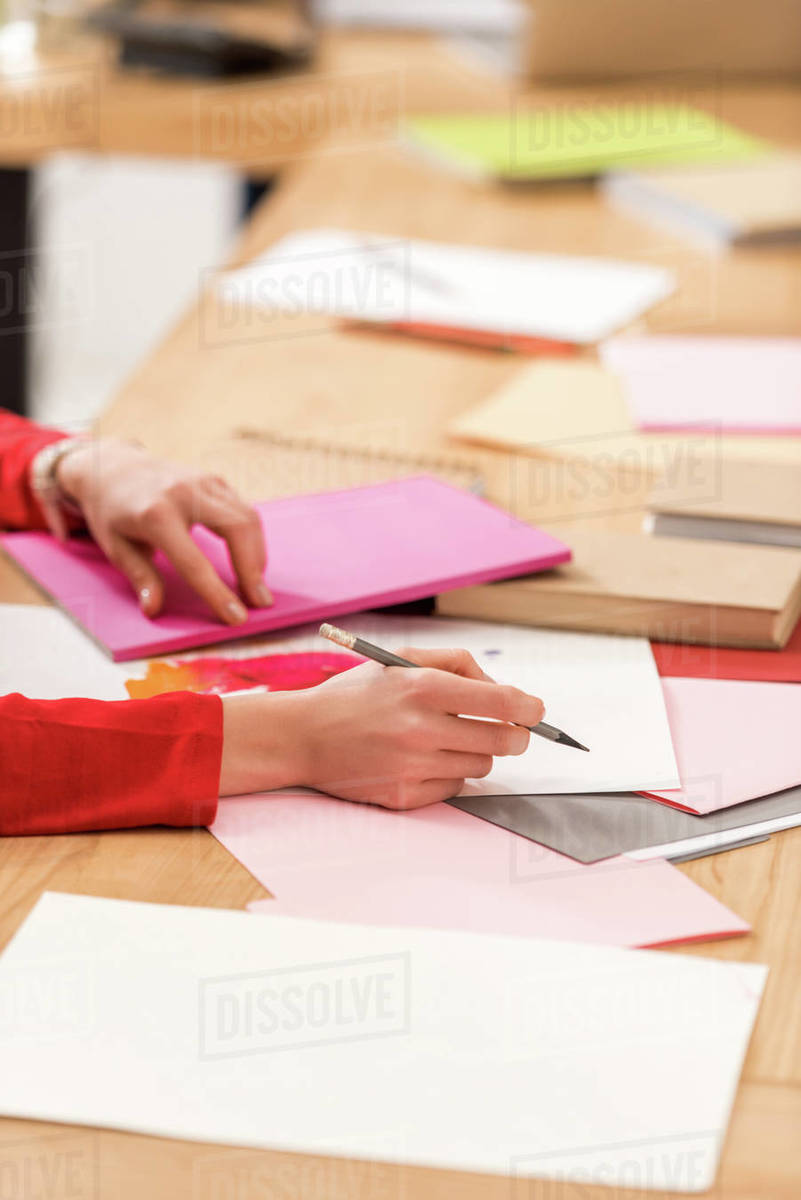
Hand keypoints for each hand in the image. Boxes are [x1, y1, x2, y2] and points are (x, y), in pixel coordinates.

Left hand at [57, 439, 270, 623]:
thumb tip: (153, 609)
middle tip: (260, 602)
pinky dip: (252, 538)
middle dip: (253, 569)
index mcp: (156, 515)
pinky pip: (243, 509)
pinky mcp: (214, 480)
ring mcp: (203, 482)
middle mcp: (185, 493)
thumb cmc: (111, 511)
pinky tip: (250, 560)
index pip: (194, 562)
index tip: (236, 617)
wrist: (111, 465)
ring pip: (247, 517)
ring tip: (256, 585)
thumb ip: (141, 578)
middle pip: (237, 529)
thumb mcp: (116, 547)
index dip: (217, 593)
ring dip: (258, 555)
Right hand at [219, 647, 544, 808]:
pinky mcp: (405, 796)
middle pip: (504, 741)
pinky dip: (449, 775)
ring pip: (481, 766)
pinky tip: (423, 760)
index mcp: (424, 688)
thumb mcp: (402, 660)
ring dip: (475, 753)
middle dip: (514, 735)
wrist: (303, 735)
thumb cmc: (356, 694)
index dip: (530, 709)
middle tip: (508, 729)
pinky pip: (454, 789)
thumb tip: (503, 690)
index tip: (536, 711)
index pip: (503, 703)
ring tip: (444, 739)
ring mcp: (413, 766)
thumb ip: (458, 664)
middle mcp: (421, 728)